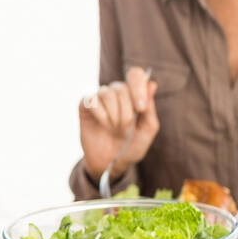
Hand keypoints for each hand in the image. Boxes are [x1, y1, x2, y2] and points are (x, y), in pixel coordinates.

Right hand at [79, 67, 159, 181]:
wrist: (110, 164)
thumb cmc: (131, 146)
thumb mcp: (147, 130)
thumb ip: (149, 108)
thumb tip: (151, 84)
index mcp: (134, 95)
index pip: (135, 74)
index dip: (138, 87)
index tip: (140, 108)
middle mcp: (116, 94)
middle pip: (121, 88)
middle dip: (126, 112)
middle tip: (125, 128)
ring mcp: (100, 99)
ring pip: (107, 93)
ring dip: (113, 114)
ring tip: (113, 128)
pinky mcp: (85, 106)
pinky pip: (91, 100)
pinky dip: (100, 114)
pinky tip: (102, 124)